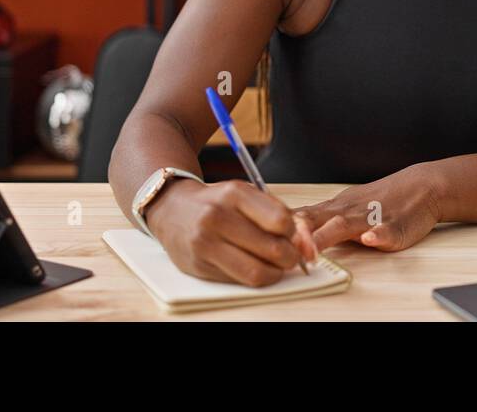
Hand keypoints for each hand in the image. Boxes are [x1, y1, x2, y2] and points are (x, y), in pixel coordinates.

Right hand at [147, 179, 317, 286]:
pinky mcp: (198, 266)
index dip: (294, 233)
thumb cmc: (217, 202)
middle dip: (289, 258)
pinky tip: (251, 266)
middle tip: (289, 256)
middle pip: (273, 250)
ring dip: (275, 273)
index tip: (291, 235)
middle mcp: (217, 217)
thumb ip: (275, 213)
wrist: (172, 209)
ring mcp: (205, 243)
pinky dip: (253, 277)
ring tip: (275, 266)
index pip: (280, 221)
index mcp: (234, 193)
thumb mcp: (245, 195)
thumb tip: (304, 243)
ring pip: (257, 272)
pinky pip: (238, 281)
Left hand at [293, 164, 444, 252]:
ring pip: (344, 225)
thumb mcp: (346, 206)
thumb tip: (290, 231)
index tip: (261, 238)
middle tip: (278, 248)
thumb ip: (321, 220)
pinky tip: (372, 239)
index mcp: (334, 208)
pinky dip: (378, 235)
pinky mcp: (394, 226)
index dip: (281, 228)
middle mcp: (347, 211)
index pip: (300, 216)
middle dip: (295, 234)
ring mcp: (369, 217)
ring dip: (325, 237)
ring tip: (310, 251)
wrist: (421, 187)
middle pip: (315, 219)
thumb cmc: (382, 200)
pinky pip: (386, 230)